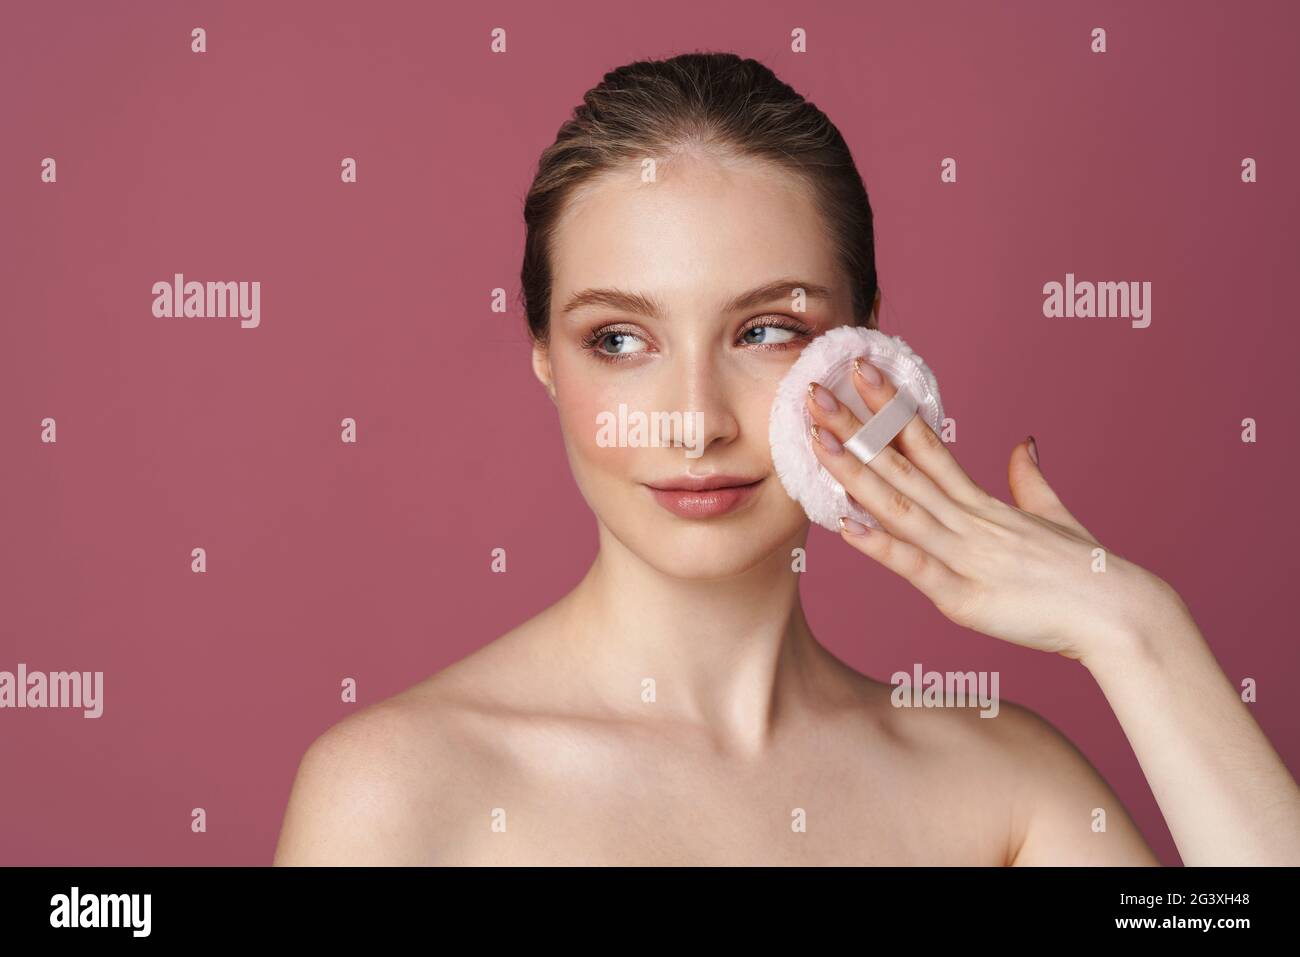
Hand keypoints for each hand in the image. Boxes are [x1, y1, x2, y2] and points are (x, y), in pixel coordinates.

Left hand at [805, 358, 1179, 660]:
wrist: (1123, 615)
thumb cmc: (1088, 572)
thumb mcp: (1055, 516)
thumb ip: (1029, 480)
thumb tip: (1024, 443)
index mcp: (982, 504)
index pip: (926, 443)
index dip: (889, 407)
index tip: (861, 372)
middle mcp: (969, 521)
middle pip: (901, 465)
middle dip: (855, 428)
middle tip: (814, 392)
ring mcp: (966, 557)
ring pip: (900, 507)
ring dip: (855, 474)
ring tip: (817, 441)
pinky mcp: (966, 598)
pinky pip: (917, 567)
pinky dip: (881, 547)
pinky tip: (847, 526)